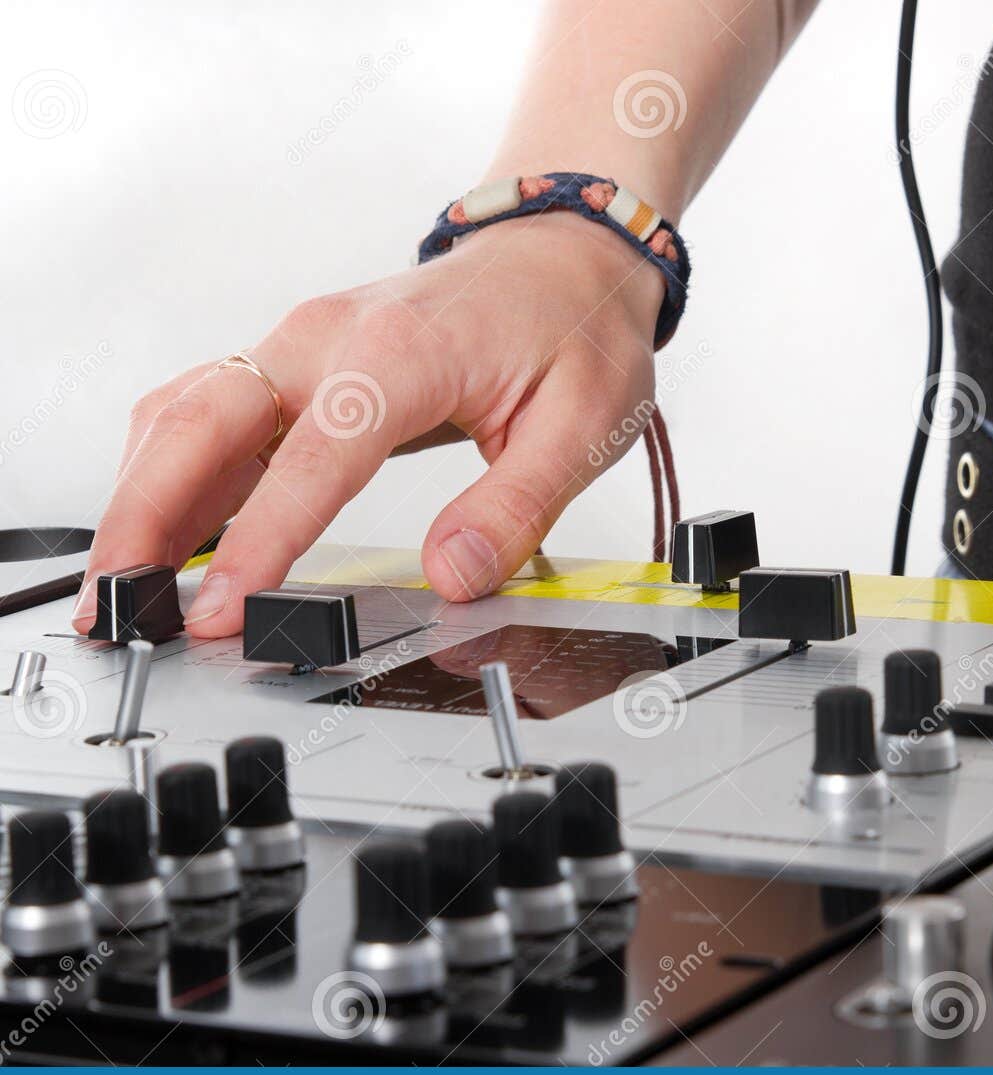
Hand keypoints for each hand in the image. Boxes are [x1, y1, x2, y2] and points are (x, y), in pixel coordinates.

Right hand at [73, 211, 663, 637]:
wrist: (562, 255)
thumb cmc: (574, 329)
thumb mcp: (583, 425)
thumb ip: (516, 507)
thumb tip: (452, 577)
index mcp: (401, 352)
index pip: (312, 456)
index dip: (262, 540)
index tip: (224, 609)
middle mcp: (327, 337)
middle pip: (200, 420)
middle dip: (144, 515)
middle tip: (117, 606)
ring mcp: (299, 344)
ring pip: (185, 414)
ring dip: (141, 497)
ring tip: (123, 587)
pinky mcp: (294, 363)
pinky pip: (208, 413)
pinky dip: (172, 475)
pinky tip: (167, 538)